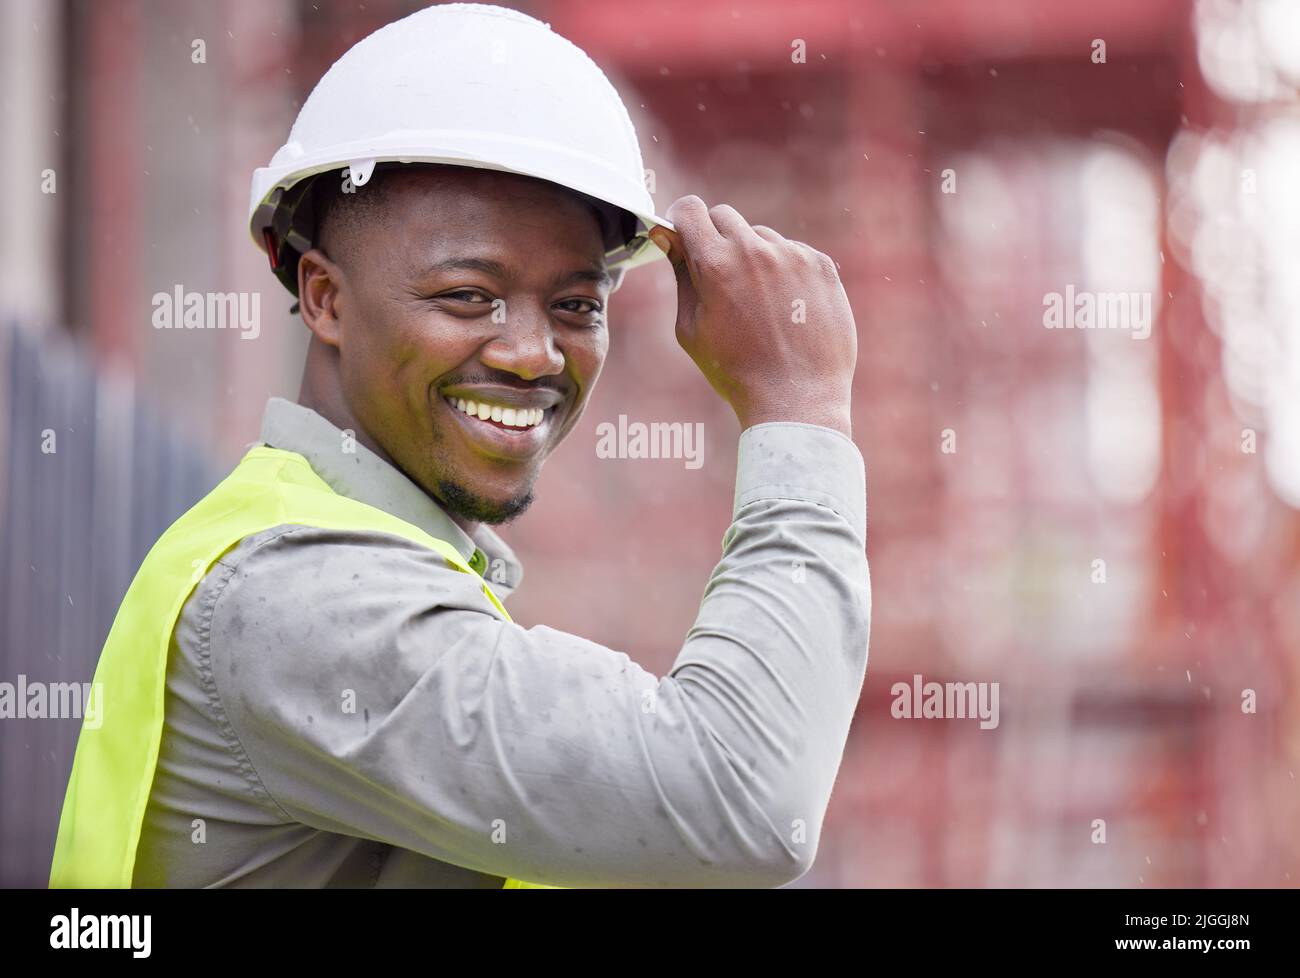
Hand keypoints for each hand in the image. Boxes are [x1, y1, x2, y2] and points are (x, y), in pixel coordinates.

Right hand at [649, 196, 855, 437]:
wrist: (796, 399)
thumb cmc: (735, 371)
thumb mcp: (691, 328)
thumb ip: (680, 275)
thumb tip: (668, 237)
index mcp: (715, 264)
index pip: (690, 209)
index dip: (682, 220)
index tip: (684, 233)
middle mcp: (755, 250)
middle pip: (724, 216)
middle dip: (715, 238)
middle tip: (720, 277)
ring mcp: (793, 255)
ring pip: (761, 236)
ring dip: (753, 257)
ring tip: (759, 304)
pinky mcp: (821, 266)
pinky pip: (793, 252)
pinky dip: (785, 271)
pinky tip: (786, 308)